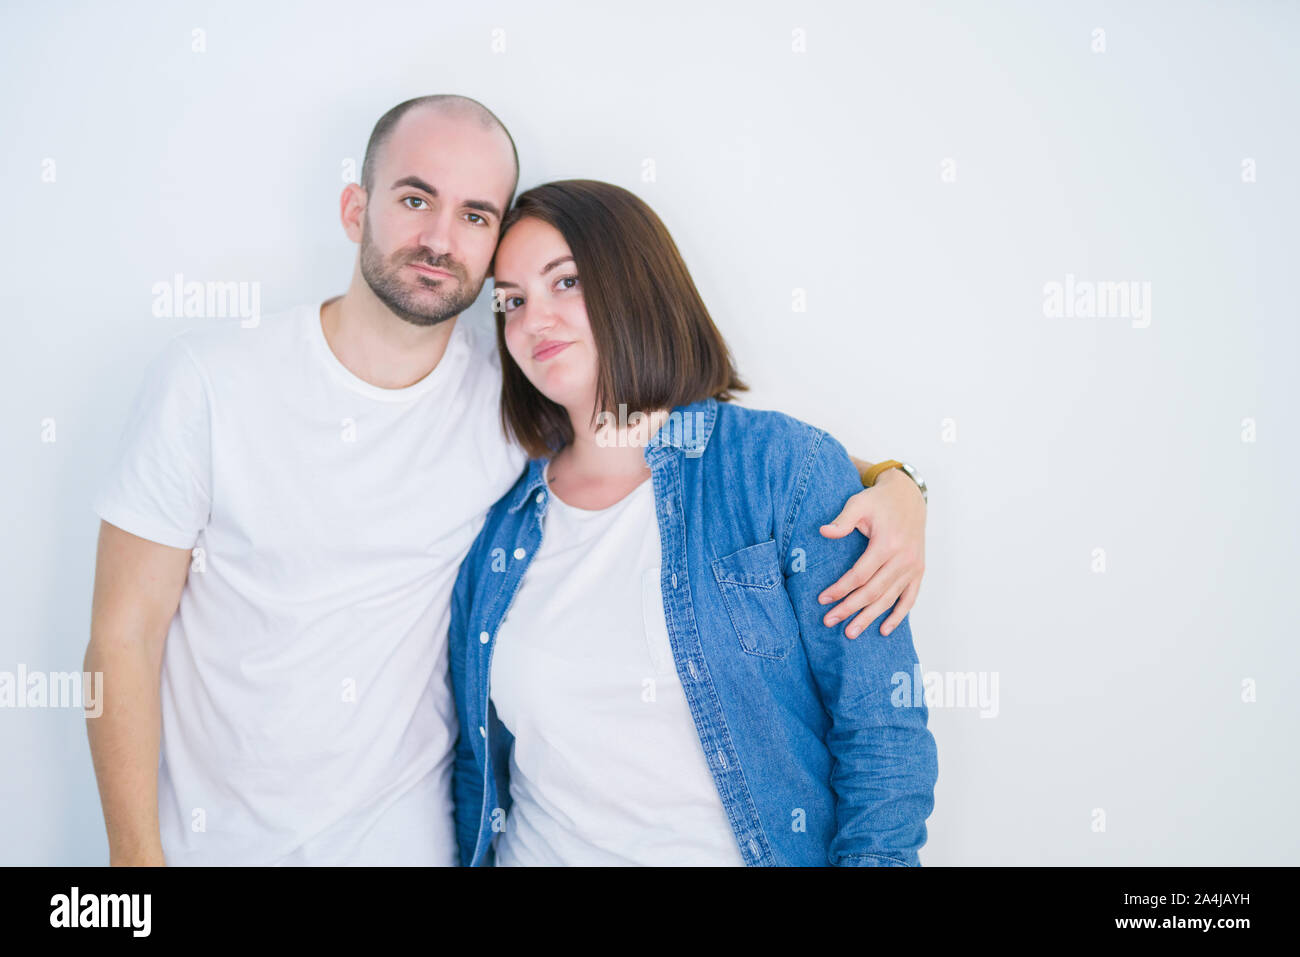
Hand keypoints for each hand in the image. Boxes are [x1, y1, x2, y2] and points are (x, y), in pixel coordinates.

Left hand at [817, 468, 925, 637]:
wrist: (909, 497)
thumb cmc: (879, 501)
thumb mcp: (859, 503)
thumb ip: (843, 520)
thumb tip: (824, 532)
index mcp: (887, 544)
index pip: (860, 575)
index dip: (840, 589)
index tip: (822, 599)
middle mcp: (903, 559)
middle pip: (873, 591)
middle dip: (850, 609)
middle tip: (829, 621)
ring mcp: (913, 567)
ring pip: (889, 599)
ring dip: (870, 617)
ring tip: (851, 632)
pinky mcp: (919, 571)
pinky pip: (909, 599)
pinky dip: (898, 616)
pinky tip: (884, 630)